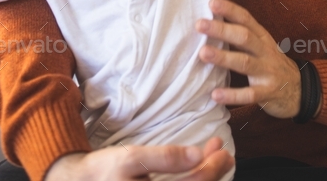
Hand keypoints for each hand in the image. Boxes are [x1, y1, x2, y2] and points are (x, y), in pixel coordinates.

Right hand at [45, 138, 232, 180]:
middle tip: (222, 151)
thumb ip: (165, 158)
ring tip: (214, 159)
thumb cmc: (104, 172)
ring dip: (206, 178)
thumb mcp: (131, 159)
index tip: (222, 149)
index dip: (213, 168)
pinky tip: (197, 172)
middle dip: (213, 173)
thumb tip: (197, 155)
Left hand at [196, 0, 301, 118]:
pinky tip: (215, 94)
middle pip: (244, 37)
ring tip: (203, 54)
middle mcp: (265, 51)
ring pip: (245, 62)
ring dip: (223, 57)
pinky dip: (232, 95)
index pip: (246, 18)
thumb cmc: (271, 63)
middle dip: (222, 30)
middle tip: (200, 25)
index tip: (211, 3)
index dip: (229, 9)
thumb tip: (211, 22)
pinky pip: (250, 94)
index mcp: (262, 37)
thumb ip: (241, 36)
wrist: (301, 90)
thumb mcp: (261, 46)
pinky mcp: (269, 93)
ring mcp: (268, 72)